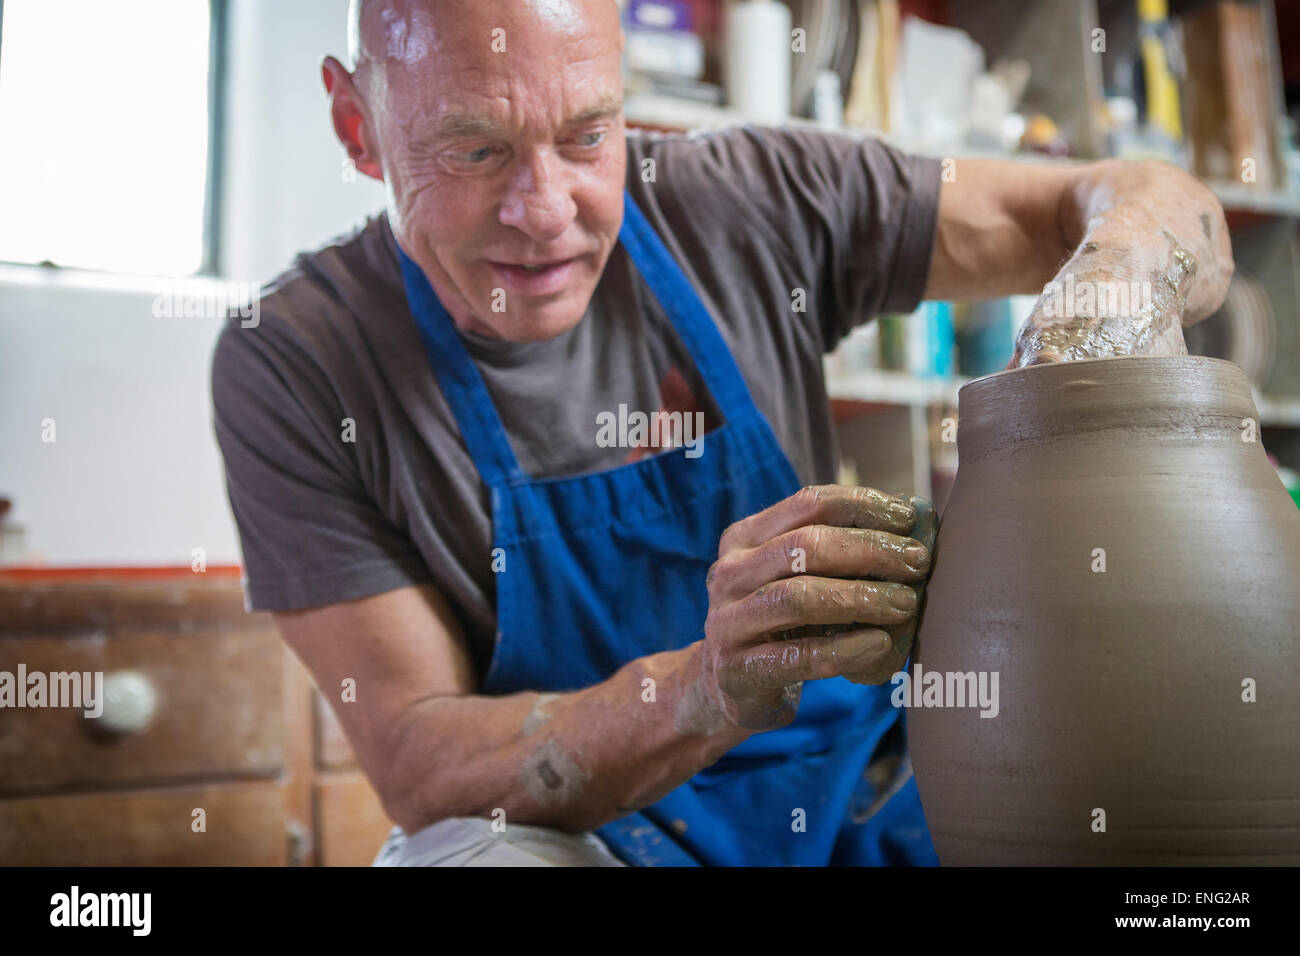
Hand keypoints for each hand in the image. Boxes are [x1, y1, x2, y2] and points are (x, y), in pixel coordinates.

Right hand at [698, 485, 932, 730]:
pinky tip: (879, 644)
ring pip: (799, 597)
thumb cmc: (781, 622)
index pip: (808, 504)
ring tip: (906, 604)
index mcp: (744, 538)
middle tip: (917, 563)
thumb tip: (910, 519)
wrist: (731, 685)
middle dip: (870, 550)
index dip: (863, 506)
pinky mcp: (737, 670)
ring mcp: (727, 622)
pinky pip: (797, 656)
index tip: (908, 519)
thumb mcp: (794, 576)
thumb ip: (836, 549)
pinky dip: (845, 649)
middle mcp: (728, 573)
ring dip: (862, 597)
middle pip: (805, 547)